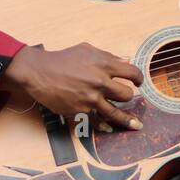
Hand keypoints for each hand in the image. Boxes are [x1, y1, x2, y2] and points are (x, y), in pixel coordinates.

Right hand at [3, 42, 144, 131]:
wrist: (40, 72)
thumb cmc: (63, 58)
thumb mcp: (87, 50)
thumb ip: (109, 56)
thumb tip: (126, 60)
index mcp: (104, 64)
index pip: (132, 72)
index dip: (139, 78)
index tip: (139, 82)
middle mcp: (100, 81)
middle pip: (126, 95)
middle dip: (128, 96)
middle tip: (126, 97)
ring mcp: (91, 98)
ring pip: (115, 112)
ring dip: (127, 119)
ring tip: (136, 125)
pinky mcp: (80, 110)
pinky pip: (97, 121)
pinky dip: (104, 126)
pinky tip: (109, 129)